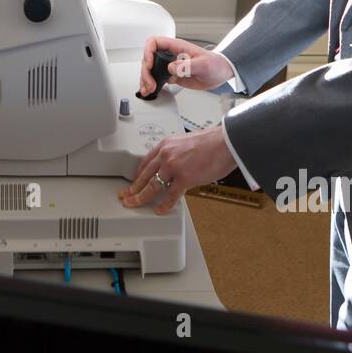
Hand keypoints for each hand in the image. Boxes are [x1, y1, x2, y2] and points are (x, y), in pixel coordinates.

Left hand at [117, 125, 236, 214]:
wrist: (225, 142)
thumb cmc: (212, 143)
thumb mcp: (187, 143)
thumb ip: (178, 155)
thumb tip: (177, 167)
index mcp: (166, 145)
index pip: (146, 161)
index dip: (138, 174)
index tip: (135, 181)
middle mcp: (166, 154)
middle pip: (144, 174)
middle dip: (133, 187)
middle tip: (126, 195)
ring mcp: (173, 167)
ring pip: (152, 186)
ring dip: (141, 197)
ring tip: (134, 204)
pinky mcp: (184, 178)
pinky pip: (170, 195)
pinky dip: (164, 205)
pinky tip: (159, 210)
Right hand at [138, 36, 234, 95]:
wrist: (220, 73)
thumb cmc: (215, 64)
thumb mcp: (204, 65)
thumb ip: (188, 66)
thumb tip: (172, 68)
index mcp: (176, 47)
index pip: (155, 42)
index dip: (148, 52)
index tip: (150, 64)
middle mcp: (170, 55)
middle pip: (148, 58)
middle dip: (146, 71)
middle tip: (151, 83)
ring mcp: (170, 65)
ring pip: (150, 69)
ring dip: (146, 79)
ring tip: (148, 89)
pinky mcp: (171, 75)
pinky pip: (156, 78)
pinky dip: (150, 85)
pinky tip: (149, 91)